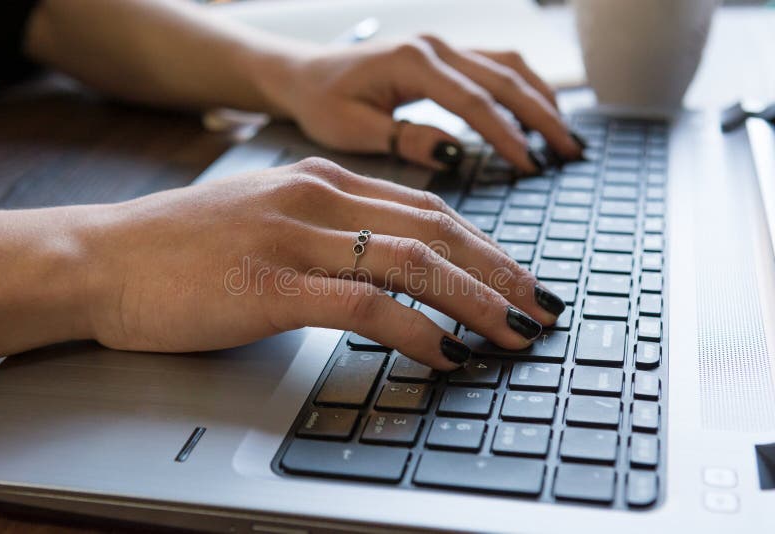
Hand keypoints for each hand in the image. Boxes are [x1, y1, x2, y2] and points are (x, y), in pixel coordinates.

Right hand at [83, 158, 565, 369]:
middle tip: (538, 306)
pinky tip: (444, 352)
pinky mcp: (272, 285)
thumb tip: (386, 265)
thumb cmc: (183, 246)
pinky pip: (366, 304)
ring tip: (511, 333)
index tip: (516, 277)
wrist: (105, 257)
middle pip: (437, 230)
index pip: (427, 207)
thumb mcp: (268, 217)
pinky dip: (417, 330)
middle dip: (499, 272)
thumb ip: (328, 231)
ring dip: (475, 301)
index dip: (484, 245)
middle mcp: (318, 199)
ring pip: (414, 262)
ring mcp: (296, 239)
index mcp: (321, 181)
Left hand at [274, 35, 582, 169]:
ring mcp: (442, 46)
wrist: (304, 74)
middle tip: (568, 152)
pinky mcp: (444, 57)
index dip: (505, 134)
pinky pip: (495, 66)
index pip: (472, 101)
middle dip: (540, 116)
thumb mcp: (354, 129)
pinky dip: (522, 89)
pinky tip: (538, 113)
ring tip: (564, 136)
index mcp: (410, 62)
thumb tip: (455, 152)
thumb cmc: (323, 102)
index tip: (530, 164)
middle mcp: (434, 46)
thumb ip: (405, 138)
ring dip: (540, 98)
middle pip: (502, 78)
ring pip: (507, 66)